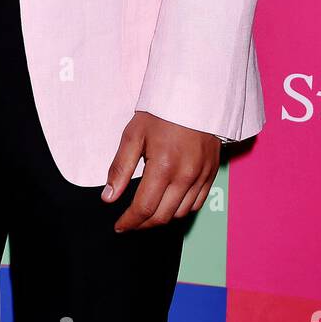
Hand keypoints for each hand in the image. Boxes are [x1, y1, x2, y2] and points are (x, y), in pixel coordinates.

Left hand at [102, 112, 220, 231]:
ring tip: (147, 212)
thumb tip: (108, 198)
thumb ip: (120, 168)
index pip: (144, 208)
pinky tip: (168, 203)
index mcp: (163, 166)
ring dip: (161, 218)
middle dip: (142, 224)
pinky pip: (196, 204)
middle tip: (130, 222)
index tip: (119, 226)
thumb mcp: (133, 135)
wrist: (194, 94)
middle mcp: (185, 176)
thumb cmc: (160, 112)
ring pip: (180, 214)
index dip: (129, 222)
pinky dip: (180, 209)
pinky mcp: (212, 174)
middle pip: (162, 216)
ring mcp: (201, 177)